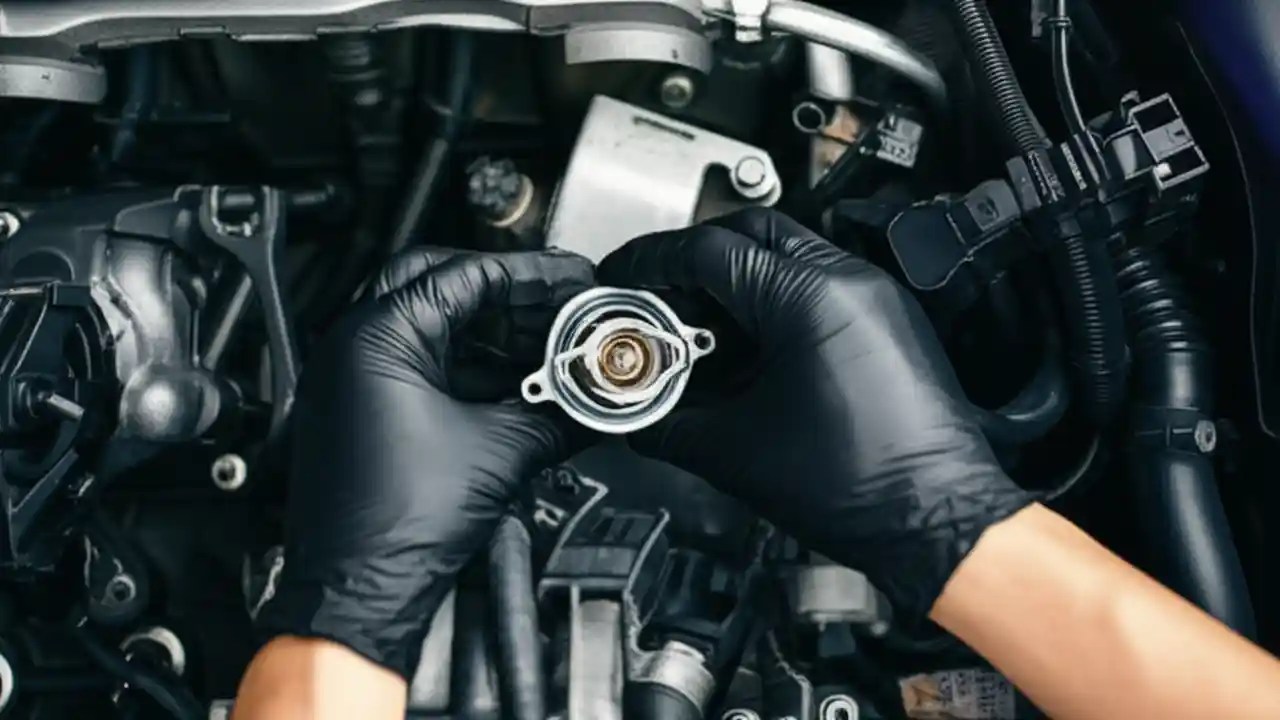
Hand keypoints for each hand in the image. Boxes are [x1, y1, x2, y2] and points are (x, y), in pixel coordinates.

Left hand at [257, 249, 593, 676]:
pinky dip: (470, 368)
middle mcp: (352, 349)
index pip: (466, 276)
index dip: (530, 276)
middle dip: (506, 292)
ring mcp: (351, 380)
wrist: (357, 591)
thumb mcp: (501, 453)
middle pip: (440, 284)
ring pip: (432, 327)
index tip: (569, 279)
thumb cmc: (396, 527)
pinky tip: (516, 387)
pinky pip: (422, 367)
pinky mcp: (362, 412)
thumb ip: (557, 415)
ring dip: (491, 333)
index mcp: (376, 338)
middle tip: (554, 301)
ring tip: (546, 348)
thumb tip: (591, 399)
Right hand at [598, 209, 1031, 622]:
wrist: (937, 520)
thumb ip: (668, 423)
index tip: (623, 279)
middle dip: (691, 260)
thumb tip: (639, 413)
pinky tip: (743, 354)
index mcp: (808, 298)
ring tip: (695, 331)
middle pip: (748, 235)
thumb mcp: (733, 453)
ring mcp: (873, 299)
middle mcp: (848, 283)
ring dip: (732, 284)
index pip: (707, 250)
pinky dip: (771, 306)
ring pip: (785, 257)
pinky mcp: (885, 324)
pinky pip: (817, 290)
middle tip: (654, 295)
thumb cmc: (861, 488)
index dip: (651, 262)